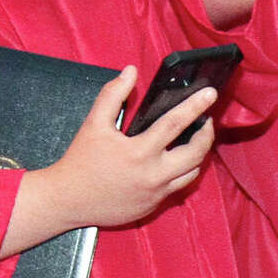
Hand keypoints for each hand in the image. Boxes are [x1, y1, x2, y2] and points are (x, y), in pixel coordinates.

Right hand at [17, 67, 215, 244]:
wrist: (67, 200)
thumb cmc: (80, 160)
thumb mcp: (93, 124)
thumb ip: (112, 95)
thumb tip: (130, 72)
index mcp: (140, 151)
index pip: (176, 123)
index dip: (196, 106)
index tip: (210, 94)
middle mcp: (153, 175)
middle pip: (196, 153)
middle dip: (206, 135)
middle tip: (205, 122)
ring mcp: (155, 193)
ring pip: (192, 173)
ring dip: (197, 155)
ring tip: (194, 140)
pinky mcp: (152, 206)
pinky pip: (176, 188)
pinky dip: (181, 172)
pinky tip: (175, 161)